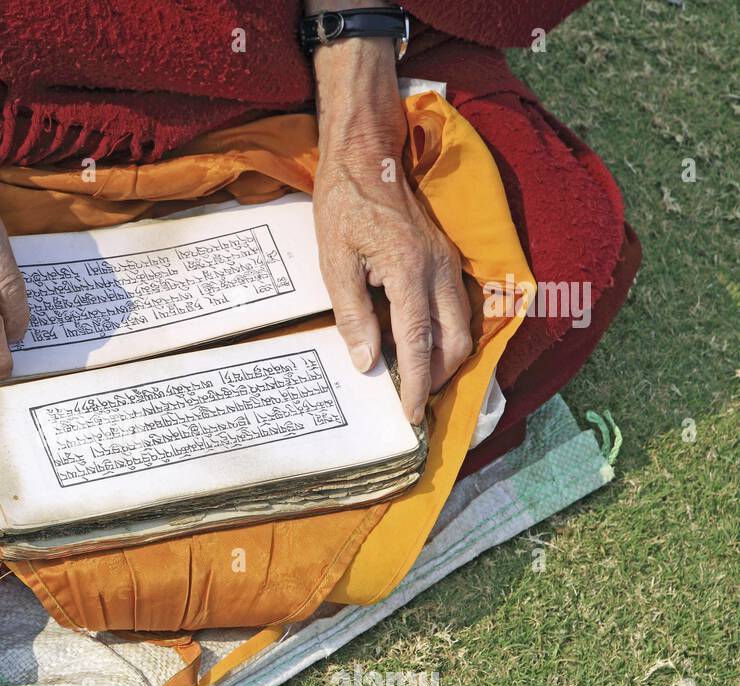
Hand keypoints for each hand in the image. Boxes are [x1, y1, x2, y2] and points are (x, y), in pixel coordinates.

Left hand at [309, 25, 471, 423]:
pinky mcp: (446, 259)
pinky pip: (458, 308)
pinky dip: (446, 335)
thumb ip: (353, 315)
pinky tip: (421, 346)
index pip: (418, 344)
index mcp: (409, 271)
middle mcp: (439, 270)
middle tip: (412, 404)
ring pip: (464, 327)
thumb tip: (367, 363)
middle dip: (437, 379)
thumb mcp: (335, 262)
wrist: (368, 157)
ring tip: (416, 382)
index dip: (415, 384)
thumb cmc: (344, 205)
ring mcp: (448, 263)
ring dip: (445, 359)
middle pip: (455, 342)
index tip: (410, 415)